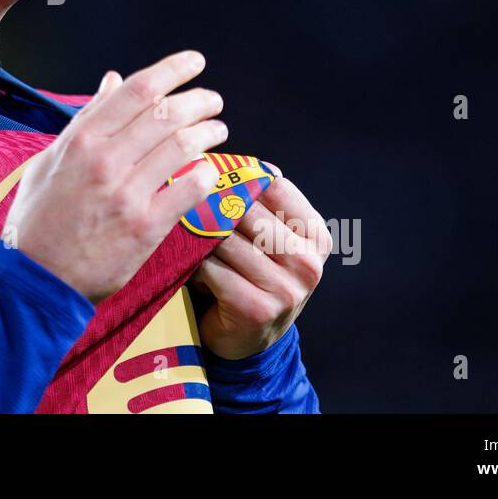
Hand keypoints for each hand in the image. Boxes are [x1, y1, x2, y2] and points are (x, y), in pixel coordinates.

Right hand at [5, 51, 228, 303]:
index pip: (137, 90)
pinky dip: (205, 174)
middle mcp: (105, 161)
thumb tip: (113, 80)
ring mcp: (127, 194)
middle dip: (199, 100)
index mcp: (81, 140)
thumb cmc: (38, 218)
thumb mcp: (49, 160)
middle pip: (167, 113)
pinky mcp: (145, 227)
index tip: (194, 62)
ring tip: (218, 130)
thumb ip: (85, 119)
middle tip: (212, 101)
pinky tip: (208, 170)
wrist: (37, 279)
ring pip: (183, 146)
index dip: (172, 69)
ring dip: (209, 132)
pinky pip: (189, 190)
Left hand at [190, 163, 330, 359]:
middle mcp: (308, 261)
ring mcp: (287, 287)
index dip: (238, 176)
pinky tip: (189, 267)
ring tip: (183, 235)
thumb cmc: (249, 274)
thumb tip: (219, 160)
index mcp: (315, 235)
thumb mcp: (264, 237)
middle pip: (247, 211)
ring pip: (225, 239)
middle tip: (182, 199)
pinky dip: (194, 265)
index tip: (209, 173)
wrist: (249, 338)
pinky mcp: (258, 308)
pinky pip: (211, 269)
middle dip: (211, 206)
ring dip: (199, 237)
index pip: (274, 185)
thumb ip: (253, 202)